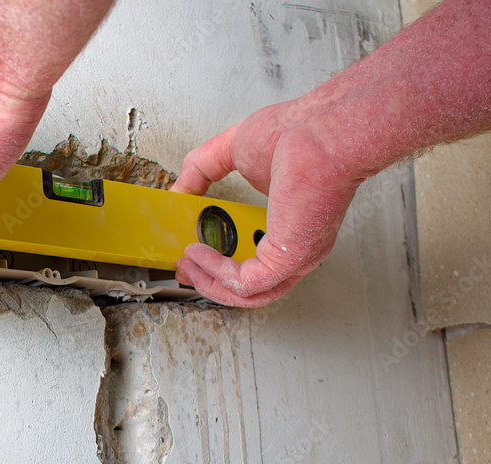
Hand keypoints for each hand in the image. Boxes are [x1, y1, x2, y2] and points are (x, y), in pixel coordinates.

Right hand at [170, 100, 365, 306]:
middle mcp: (299, 248)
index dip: (221, 262)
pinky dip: (215, 273)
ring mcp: (296, 258)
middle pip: (251, 286)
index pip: (256, 259)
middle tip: (185, 269)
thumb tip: (179, 190)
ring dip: (210, 285)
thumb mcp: (232, 150)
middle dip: (211, 283)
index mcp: (291, 226)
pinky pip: (245, 283)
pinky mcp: (287, 261)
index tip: (192, 253)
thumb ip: (201, 170)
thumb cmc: (298, 133)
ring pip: (248, 295)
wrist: (319, 132)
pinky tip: (197, 252)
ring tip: (186, 266)